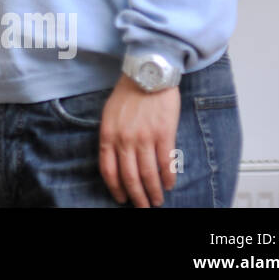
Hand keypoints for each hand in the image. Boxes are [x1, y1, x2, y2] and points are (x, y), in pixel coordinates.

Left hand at [98, 76, 181, 206]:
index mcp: (108, 134)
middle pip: (130, 177)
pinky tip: (169, 184)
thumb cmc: (129, 91)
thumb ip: (111, 136)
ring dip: (154, 192)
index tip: (121, 198)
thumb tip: (115, 160)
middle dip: (137, 197)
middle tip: (142, 206)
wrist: (148, 73)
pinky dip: (168, 178)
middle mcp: (124, 139)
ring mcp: (145, 138)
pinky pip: (166, 163)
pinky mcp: (164, 134)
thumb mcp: (109, 113)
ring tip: (157, 200)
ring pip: (149, 175)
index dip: (115, 188)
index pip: (108, 170)